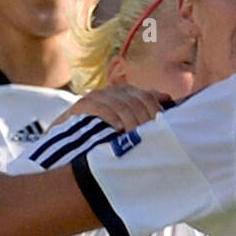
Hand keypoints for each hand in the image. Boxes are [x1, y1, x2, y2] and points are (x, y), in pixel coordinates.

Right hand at [51, 86, 170, 131]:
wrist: (68, 142)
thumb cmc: (101, 135)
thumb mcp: (125, 124)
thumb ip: (143, 109)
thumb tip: (167, 97)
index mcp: (125, 94)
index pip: (147, 97)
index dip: (156, 111)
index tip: (164, 129)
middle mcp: (111, 92)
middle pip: (135, 101)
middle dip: (144, 119)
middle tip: (151, 136)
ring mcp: (95, 98)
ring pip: (120, 104)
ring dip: (130, 121)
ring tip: (136, 136)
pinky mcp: (80, 106)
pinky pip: (98, 107)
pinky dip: (110, 117)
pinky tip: (118, 129)